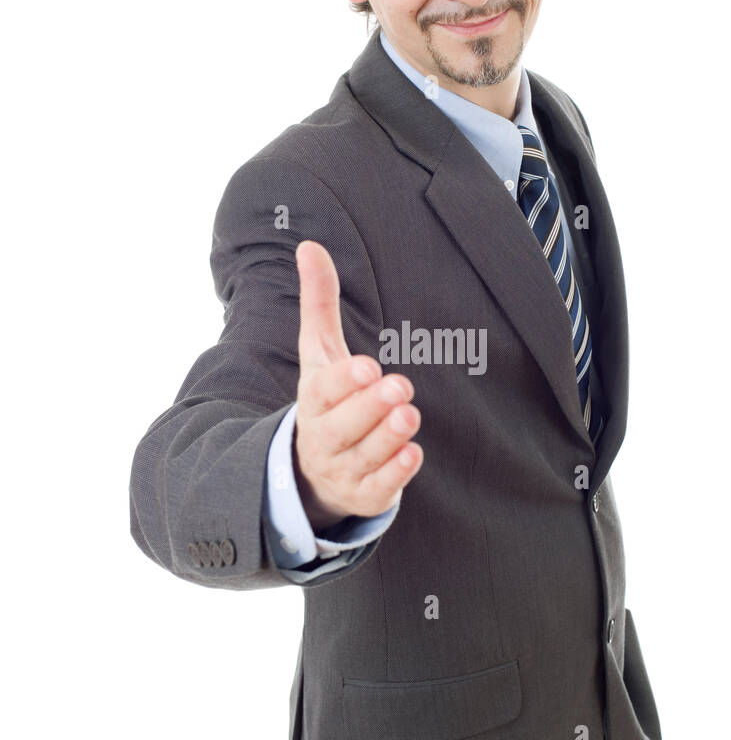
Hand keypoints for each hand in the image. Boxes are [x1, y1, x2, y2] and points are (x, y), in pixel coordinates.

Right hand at [293, 239, 422, 531]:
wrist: (310, 472)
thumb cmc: (326, 400)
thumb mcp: (319, 352)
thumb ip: (319, 302)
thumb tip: (309, 245)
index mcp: (313, 400)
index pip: (324, 391)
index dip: (344, 381)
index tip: (368, 366)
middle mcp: (324, 437)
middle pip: (344, 425)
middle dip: (371, 407)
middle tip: (400, 386)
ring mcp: (343, 469)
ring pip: (364, 456)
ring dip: (388, 437)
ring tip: (410, 415)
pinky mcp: (364, 494)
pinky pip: (378, 487)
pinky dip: (395, 473)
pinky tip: (412, 453)